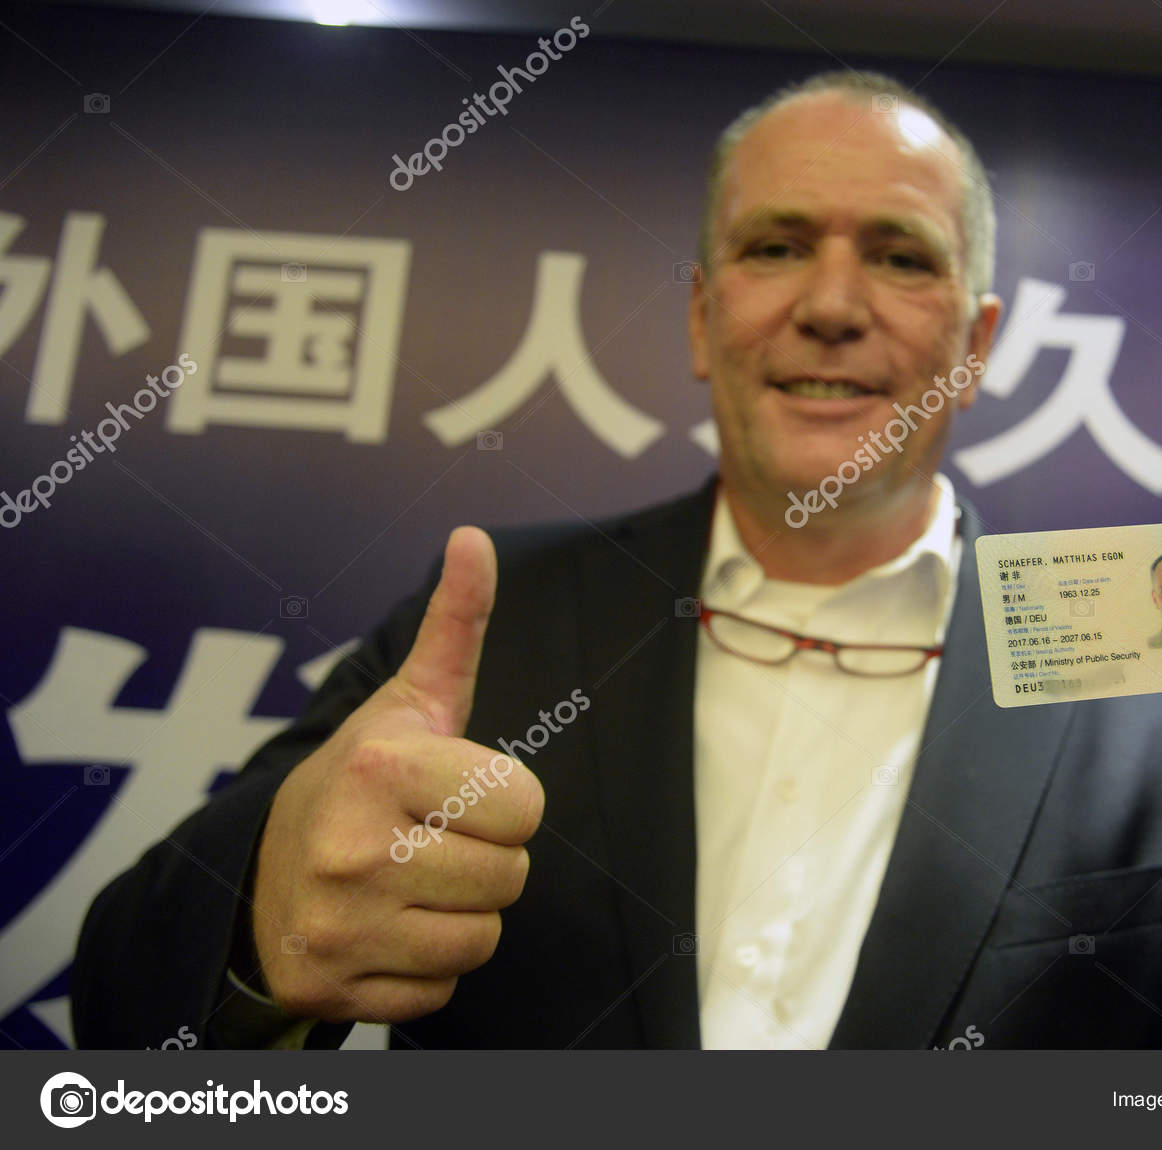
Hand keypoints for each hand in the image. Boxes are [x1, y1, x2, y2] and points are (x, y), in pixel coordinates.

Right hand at [250, 527, 543, 1022]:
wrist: (258, 874)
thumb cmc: (361, 781)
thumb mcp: (408, 701)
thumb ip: (453, 624)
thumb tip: (474, 536)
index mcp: (382, 768)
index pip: (526, 808)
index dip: (507, 802)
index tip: (460, 793)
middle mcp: (351, 849)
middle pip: (510, 878)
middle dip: (486, 860)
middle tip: (431, 841)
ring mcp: (337, 927)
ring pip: (482, 940)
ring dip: (462, 916)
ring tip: (412, 884)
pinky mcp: (331, 990)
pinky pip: (441, 992)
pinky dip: (425, 968)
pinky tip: (388, 932)